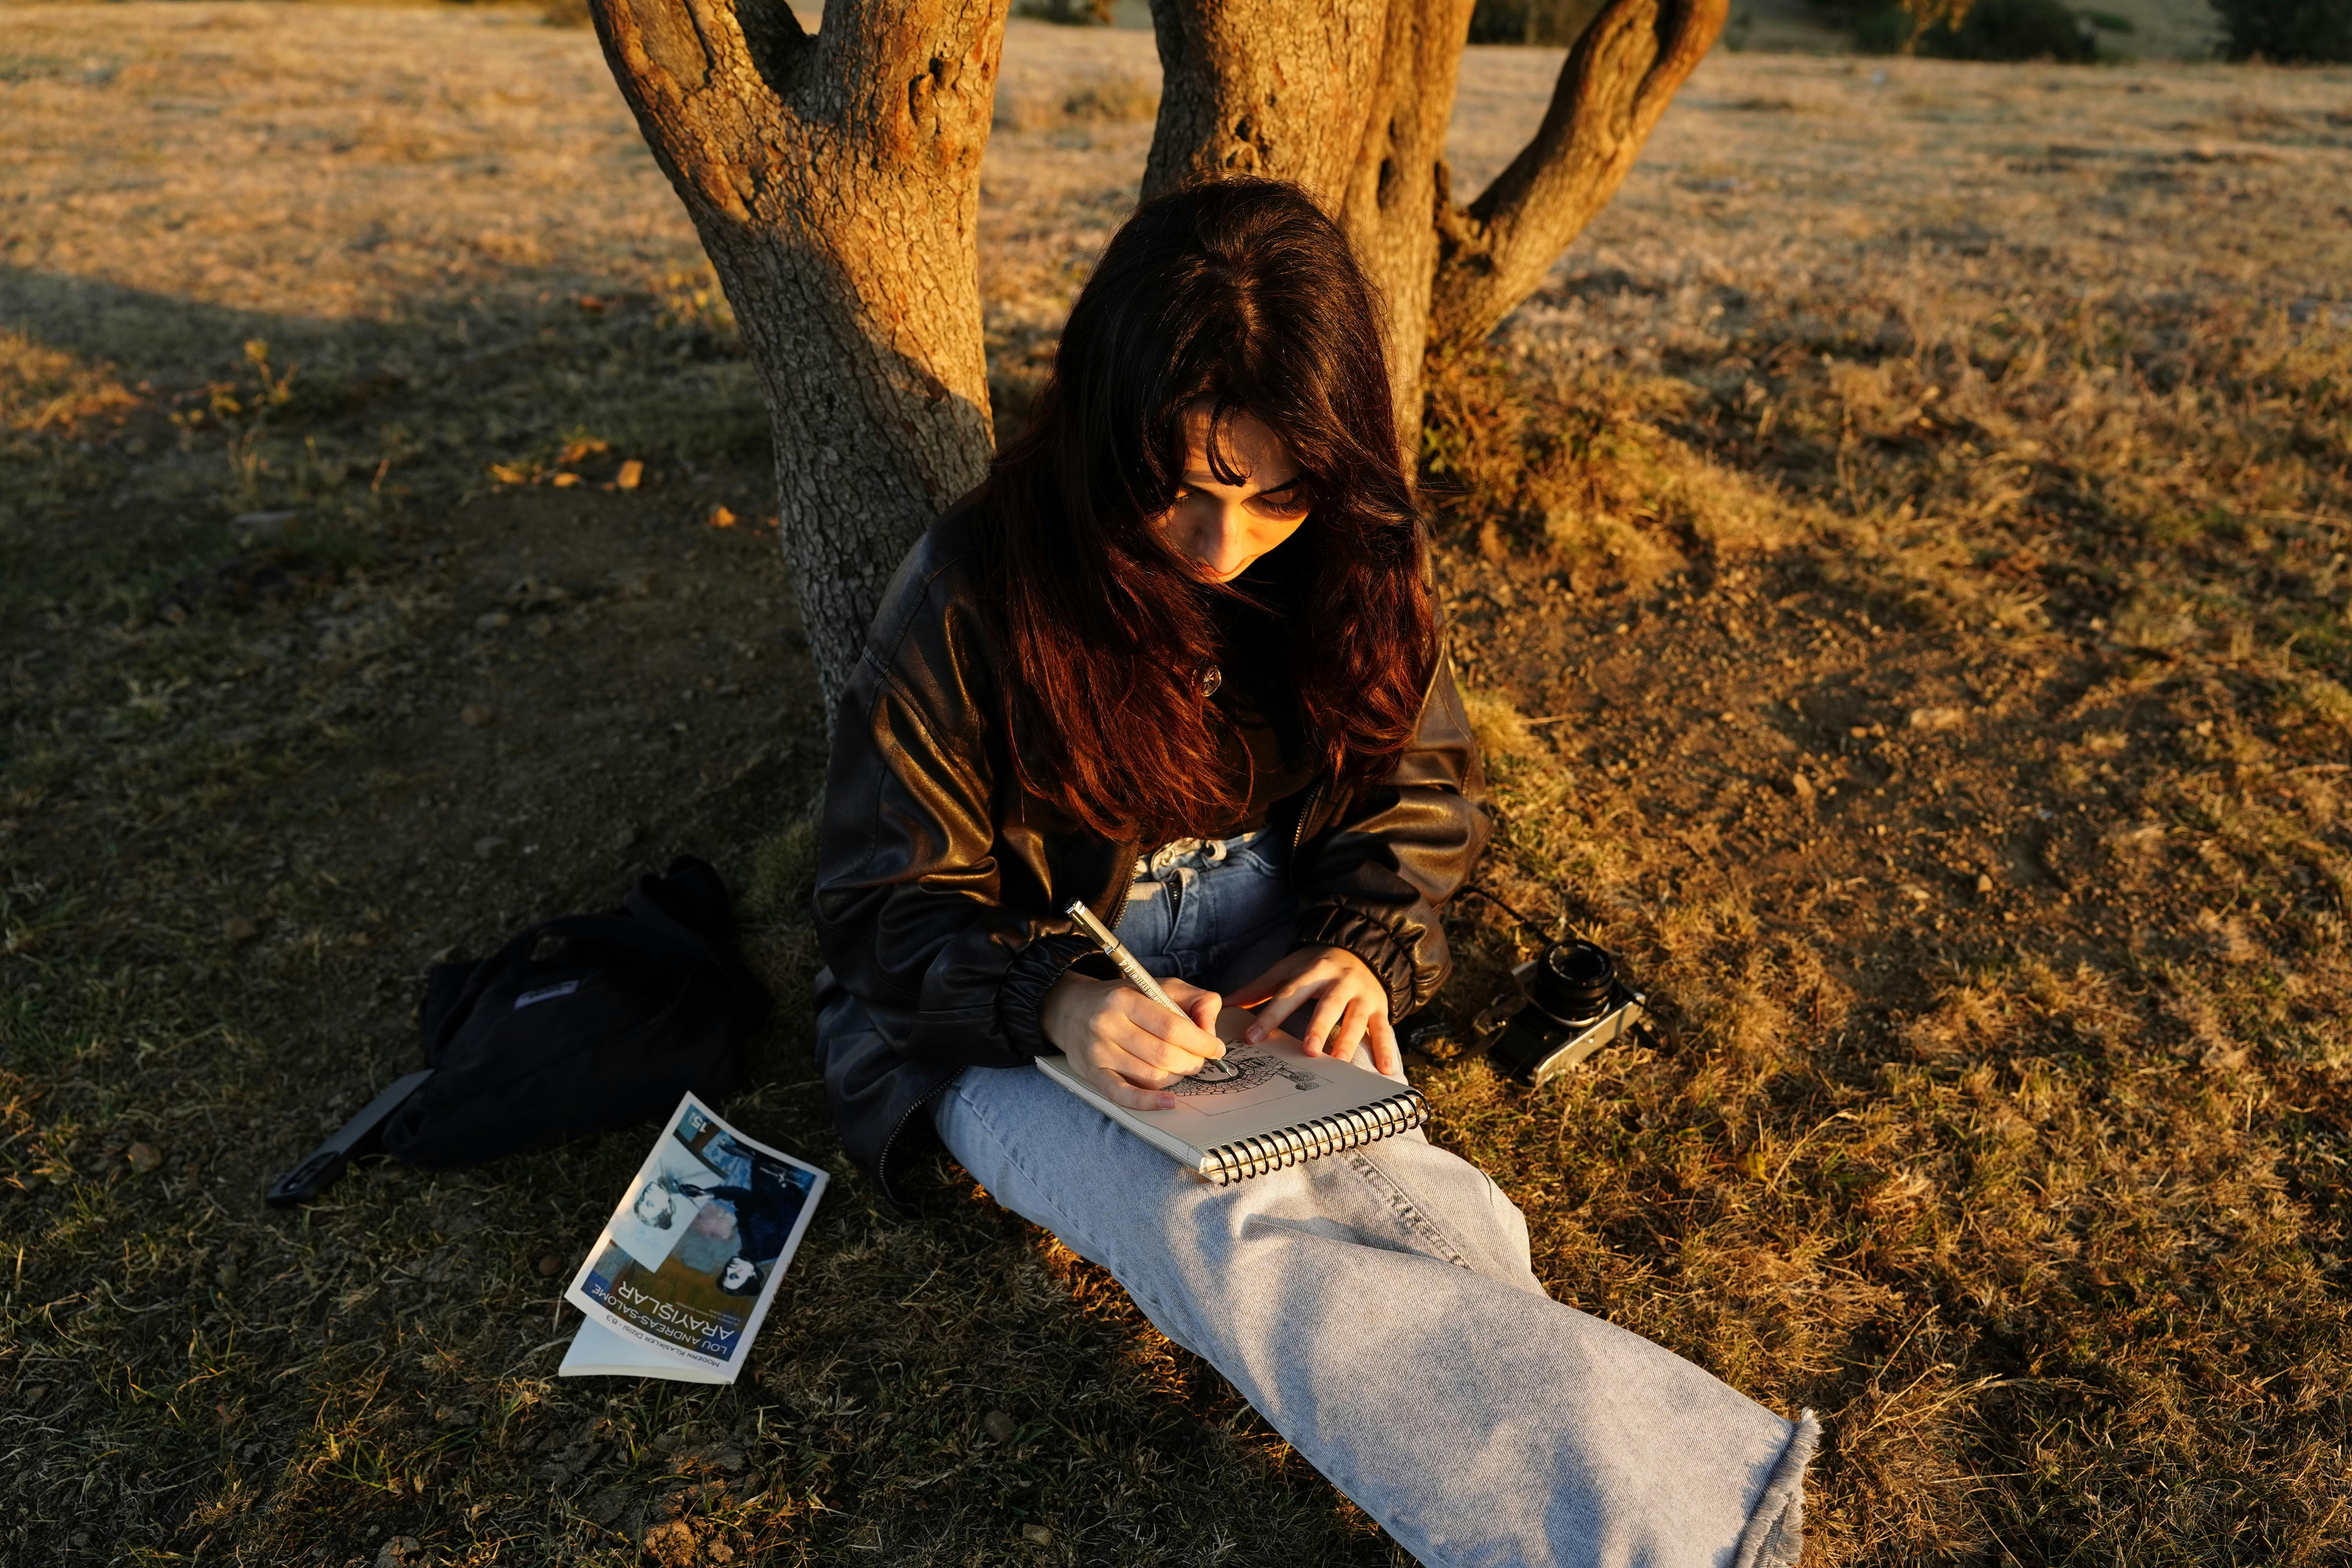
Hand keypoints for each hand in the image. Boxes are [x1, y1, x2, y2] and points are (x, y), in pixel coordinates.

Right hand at [1040, 970, 1225, 1111]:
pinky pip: (1124, 1096)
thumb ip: (1195, 1000)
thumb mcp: (1160, 986)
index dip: (1201, 1042)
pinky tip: (1169, 1102)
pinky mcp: (1093, 1075)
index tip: (1216, 1049)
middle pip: (1164, 1054)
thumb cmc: (1125, 999)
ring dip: (1175, 1077)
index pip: (1172, 1026)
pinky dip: (1150, 1102)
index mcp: (1125, 999)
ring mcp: (1098, 1052)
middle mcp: (1107, 1025)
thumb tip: (1211, 1033)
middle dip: (1191, 1061)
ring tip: (1178, 1067)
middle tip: (1198, 1060)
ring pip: (1151, 1076)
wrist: (1073, 1009)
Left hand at [1226, 945, 1398, 1075]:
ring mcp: (1363, 995)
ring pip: (1357, 1019)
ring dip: (1350, 1041)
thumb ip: (1258, 988)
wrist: (1359, 947)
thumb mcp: (1287, 969)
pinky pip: (1385, 1031)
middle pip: (1328, 1005)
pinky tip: (1385, 1071)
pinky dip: (1387, 1051)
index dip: (1270, 1016)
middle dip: (1319, 1027)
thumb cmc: (1315, 965)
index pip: (1288, 995)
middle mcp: (1340, 982)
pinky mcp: (1381, 1008)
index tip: (1253, 1037)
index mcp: (1312, 972)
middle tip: (1309, 1050)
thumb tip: (1223, 1004)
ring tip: (1340, 1061)